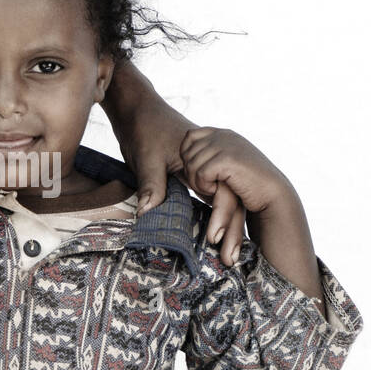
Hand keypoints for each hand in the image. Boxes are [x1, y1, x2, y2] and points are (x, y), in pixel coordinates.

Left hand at [102, 60, 246, 265]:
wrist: (138, 107)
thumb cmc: (143, 128)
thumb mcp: (146, 158)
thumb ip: (152, 184)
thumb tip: (149, 213)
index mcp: (208, 154)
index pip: (225, 192)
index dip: (223, 219)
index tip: (217, 243)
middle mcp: (216, 158)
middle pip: (230, 199)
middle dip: (232, 230)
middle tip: (230, 261)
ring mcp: (210, 163)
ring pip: (224, 199)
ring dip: (227, 226)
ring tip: (228, 256)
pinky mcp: (199, 169)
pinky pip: (213, 195)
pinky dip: (215, 214)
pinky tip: (215, 236)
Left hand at [179, 127, 292, 221]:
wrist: (272, 194)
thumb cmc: (249, 184)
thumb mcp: (229, 163)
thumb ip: (212, 154)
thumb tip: (184, 154)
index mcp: (223, 133)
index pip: (190, 136)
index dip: (187, 156)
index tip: (199, 174)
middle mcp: (223, 135)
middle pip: (186, 152)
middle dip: (191, 173)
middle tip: (206, 187)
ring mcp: (225, 145)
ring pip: (191, 164)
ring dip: (197, 182)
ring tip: (212, 190)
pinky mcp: (227, 159)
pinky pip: (199, 173)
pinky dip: (204, 186)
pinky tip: (216, 191)